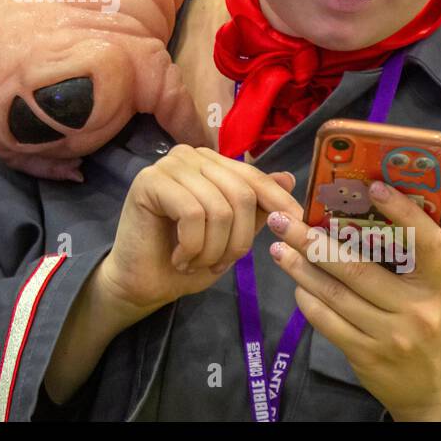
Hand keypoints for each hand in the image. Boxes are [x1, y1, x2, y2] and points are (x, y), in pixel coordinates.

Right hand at [97, 146, 302, 313]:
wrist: (142, 284)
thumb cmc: (187, 260)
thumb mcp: (232, 236)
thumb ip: (256, 208)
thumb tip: (290, 178)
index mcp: (212, 164)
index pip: (254, 177)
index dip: (278, 201)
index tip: (298, 226)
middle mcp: (191, 156)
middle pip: (241, 193)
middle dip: (239, 240)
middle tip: (220, 264)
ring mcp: (168, 165)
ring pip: (219, 208)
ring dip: (214, 249)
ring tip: (197, 263)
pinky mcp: (149, 181)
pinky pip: (192, 214)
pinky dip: (193, 246)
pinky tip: (179, 259)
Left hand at [267, 180, 440, 420]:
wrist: (437, 392)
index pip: (425, 243)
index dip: (401, 212)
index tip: (372, 186)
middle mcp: (416, 311)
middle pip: (358, 267)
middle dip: (314, 240)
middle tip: (285, 217)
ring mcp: (388, 335)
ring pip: (336, 293)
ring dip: (301, 267)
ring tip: (279, 244)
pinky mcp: (365, 355)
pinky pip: (327, 321)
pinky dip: (307, 300)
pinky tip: (294, 282)